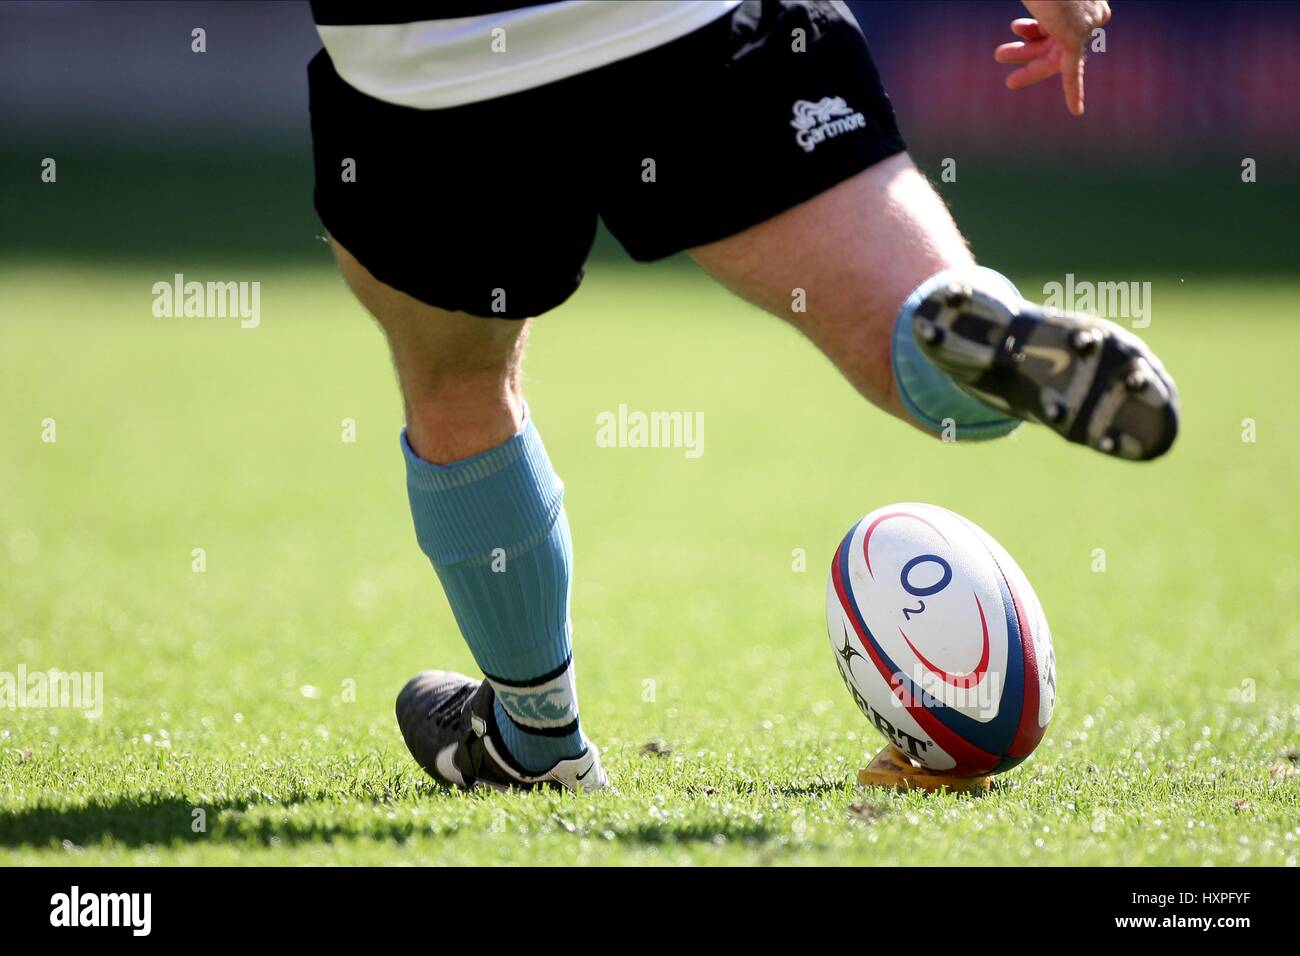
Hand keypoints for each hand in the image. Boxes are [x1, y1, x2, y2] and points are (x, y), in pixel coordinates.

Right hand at [994, 1, 1110, 114]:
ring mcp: (1086, 26)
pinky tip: (1076, 111)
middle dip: (1026, 51)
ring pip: (1055, 55)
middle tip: (1000, 57)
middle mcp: (1091, 14)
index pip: (1058, 25)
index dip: (1034, 32)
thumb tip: (1023, 23)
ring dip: (1026, 62)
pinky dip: (1074, 91)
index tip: (1016, 30)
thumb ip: (1041, 5)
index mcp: (1086, 2)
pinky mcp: (1076, 38)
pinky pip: (1073, 70)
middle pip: (1055, 41)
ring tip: (999, 58)